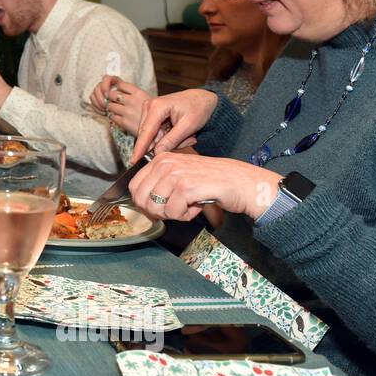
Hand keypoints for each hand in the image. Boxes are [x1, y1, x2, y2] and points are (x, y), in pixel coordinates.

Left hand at [91, 76, 151, 136]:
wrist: (161, 129)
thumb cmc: (156, 115)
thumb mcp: (148, 99)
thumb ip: (134, 94)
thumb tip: (119, 89)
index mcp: (139, 93)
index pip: (120, 84)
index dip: (118, 88)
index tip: (120, 93)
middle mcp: (132, 101)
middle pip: (112, 94)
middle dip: (112, 98)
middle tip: (117, 103)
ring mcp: (127, 112)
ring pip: (110, 106)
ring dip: (112, 108)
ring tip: (118, 111)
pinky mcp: (124, 123)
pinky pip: (112, 117)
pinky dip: (114, 118)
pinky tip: (121, 119)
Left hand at [128, 152, 281, 221]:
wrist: (241, 182)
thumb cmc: (211, 181)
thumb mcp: (180, 175)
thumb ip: (159, 184)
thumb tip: (140, 202)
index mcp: (160, 159)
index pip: (135, 187)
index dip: (146, 203)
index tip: (162, 206)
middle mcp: (165, 163)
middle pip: (141, 199)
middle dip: (158, 211)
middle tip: (177, 208)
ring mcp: (175, 174)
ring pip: (156, 207)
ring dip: (174, 213)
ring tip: (189, 204)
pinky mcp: (186, 187)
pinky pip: (173, 212)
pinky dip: (186, 216)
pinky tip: (197, 205)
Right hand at [131, 88, 219, 163]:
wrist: (203, 99)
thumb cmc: (199, 108)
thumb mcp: (189, 125)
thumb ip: (172, 140)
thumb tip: (156, 153)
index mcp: (157, 106)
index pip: (146, 132)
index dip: (140, 148)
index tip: (133, 161)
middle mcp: (149, 107)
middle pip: (149, 136)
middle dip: (166, 143)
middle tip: (188, 140)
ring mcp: (149, 111)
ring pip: (153, 138)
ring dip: (169, 141)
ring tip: (187, 135)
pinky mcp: (151, 116)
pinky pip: (156, 135)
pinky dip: (168, 138)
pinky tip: (181, 133)